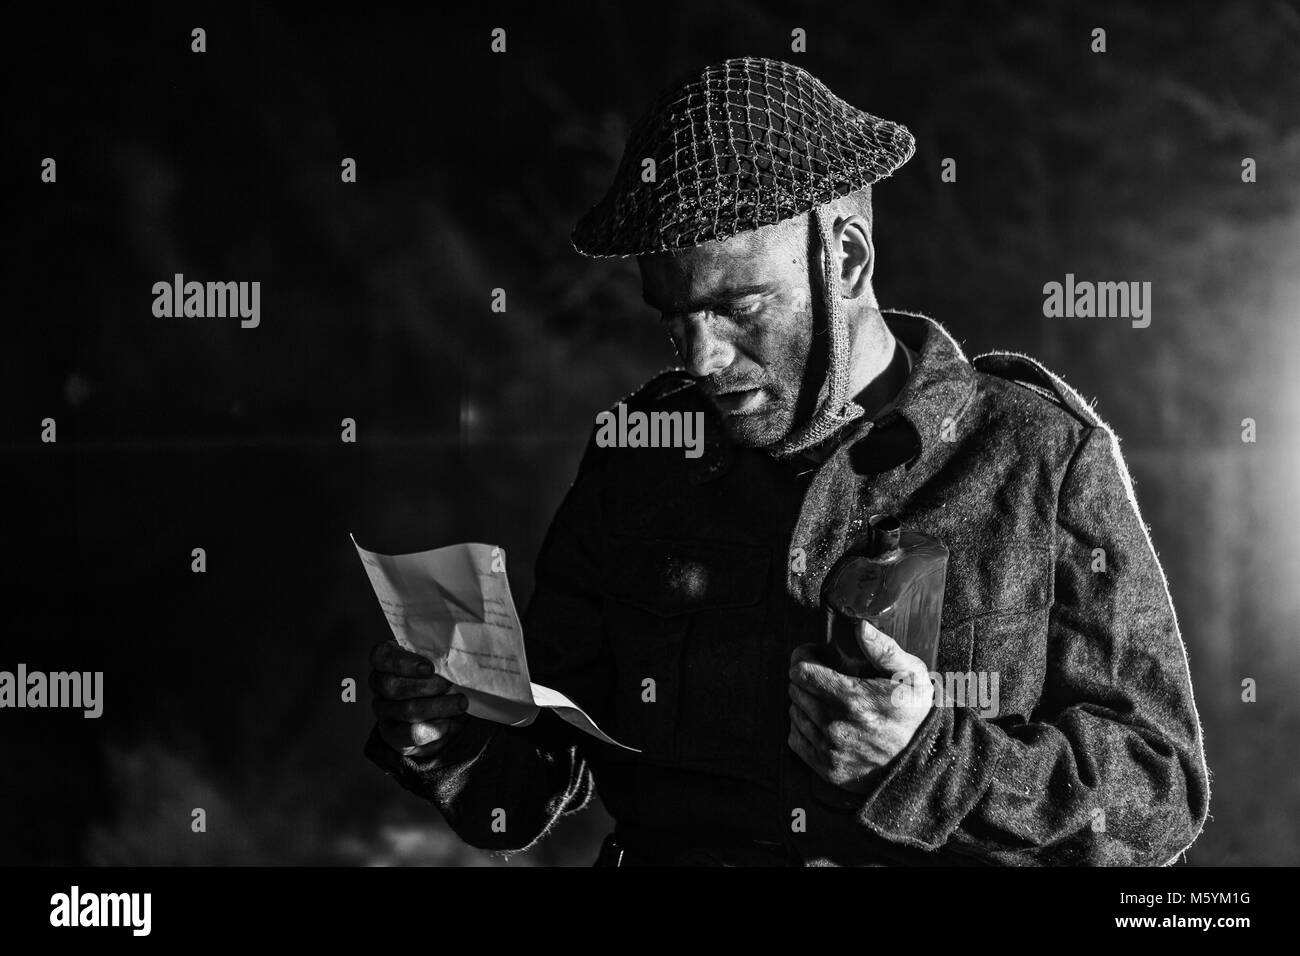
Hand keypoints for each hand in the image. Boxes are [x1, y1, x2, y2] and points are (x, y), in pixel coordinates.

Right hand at [369, 640, 470, 758]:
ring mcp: (383, 711)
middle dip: (426, 686)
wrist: (437, 713)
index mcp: (385, 660)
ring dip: (437, 707)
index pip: (381, 655)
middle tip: (450, 685)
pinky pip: (412, 734)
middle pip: (391, 685)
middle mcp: (379, 685)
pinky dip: (436, 728)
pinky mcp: (393, 735)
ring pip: (405, 710)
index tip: (430, 668)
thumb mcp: (437, 663)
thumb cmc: (438, 677)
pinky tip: (452, 723)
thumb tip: (456, 663)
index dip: (403, 662)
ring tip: (461, 703)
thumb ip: (439, 660)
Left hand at [787, 620, 934, 793]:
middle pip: (795, 690)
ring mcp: (830, 750)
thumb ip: (884, 649)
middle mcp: (836, 726)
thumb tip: (860, 626)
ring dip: (806, 702)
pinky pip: (795, 738)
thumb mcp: (912, 675)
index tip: (819, 655)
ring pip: (794, 713)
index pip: (801, 671)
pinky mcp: (827, 768)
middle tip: (827, 677)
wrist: (926, 762)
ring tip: (829, 700)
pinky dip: (804, 727)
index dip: (806, 656)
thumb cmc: (916, 713)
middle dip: (807, 678)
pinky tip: (824, 723)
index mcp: (853, 699)